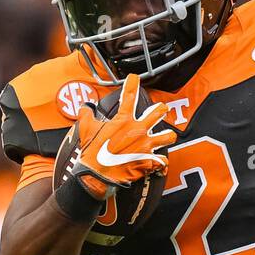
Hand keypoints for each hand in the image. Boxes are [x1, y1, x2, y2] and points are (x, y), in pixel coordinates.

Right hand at [74, 73, 175, 198]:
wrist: (97, 175)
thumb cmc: (92, 152)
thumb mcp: (86, 129)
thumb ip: (86, 114)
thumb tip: (85, 107)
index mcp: (123, 120)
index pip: (129, 96)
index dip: (132, 83)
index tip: (135, 78)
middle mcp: (138, 130)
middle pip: (157, 112)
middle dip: (161, 109)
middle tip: (162, 108)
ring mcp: (145, 146)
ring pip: (167, 136)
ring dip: (168, 136)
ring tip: (169, 136)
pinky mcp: (148, 161)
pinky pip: (162, 161)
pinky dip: (161, 163)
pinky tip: (161, 163)